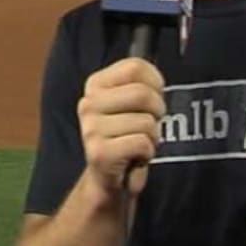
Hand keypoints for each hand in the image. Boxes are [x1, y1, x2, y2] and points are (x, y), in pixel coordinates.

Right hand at [77, 57, 165, 198]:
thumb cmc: (126, 136)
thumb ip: (141, 84)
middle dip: (157, 112)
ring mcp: (91, 129)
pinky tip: (134, 157)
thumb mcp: (130, 104)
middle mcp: (88, 103)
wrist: (107, 178)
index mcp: (95, 85)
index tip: (152, 100)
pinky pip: (142, 143)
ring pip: (146, 122)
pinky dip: (147, 153)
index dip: (155, 83)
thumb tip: (157, 77)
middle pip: (143, 94)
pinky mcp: (99, 153)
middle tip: (148, 126)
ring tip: (137, 144)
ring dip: (152, 137)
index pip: (135, 67)